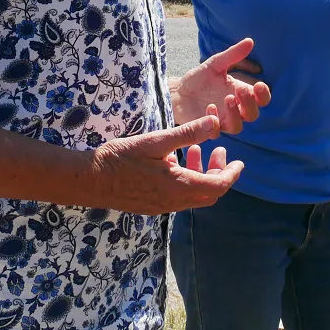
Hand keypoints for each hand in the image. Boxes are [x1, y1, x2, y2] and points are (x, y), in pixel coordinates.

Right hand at [89, 114, 242, 214]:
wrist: (90, 180)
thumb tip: (214, 123)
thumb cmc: (121, 158)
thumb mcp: (156, 141)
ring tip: (199, 151)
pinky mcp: (152, 206)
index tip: (239, 161)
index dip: (231, 174)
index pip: (218, 186)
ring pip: (195, 196)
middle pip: (209, 194)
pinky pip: (180, 198)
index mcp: (179, 186)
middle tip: (220, 151)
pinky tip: (176, 162)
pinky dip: (188, 181)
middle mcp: (174, 202)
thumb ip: (187, 133)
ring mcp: (163, 207)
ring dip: (203, 176)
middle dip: (220, 174)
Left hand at [171, 38, 271, 134]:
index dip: (264, 95)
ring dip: (235, 114)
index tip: (259, 84)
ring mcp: (221, 120)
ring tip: (227, 98)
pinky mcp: (207, 127)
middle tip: (240, 89)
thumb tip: (250, 41)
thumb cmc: (199, 78)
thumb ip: (232, 55)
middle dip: (250, 103)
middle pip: (253, 115)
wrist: (178, 91)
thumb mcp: (215, 63)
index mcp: (239, 93)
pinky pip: (216, 131)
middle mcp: (234, 109)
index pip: (261, 99)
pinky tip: (209, 107)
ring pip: (238, 127)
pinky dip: (215, 122)